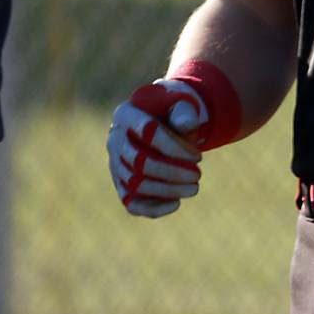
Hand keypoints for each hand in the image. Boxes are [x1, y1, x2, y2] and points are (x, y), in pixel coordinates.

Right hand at [107, 79, 207, 217]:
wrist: (160, 124)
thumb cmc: (171, 114)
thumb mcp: (179, 105)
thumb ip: (184, 112)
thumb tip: (187, 125)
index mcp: (126, 114)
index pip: (146, 131)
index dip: (173, 146)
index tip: (197, 156)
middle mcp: (115, 140)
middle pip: (138, 162)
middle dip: (171, 171)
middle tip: (197, 174)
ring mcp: (115, 166)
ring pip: (135, 184)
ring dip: (167, 189)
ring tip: (194, 188)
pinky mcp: (121, 186)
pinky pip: (132, 204)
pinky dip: (153, 208)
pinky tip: (176, 204)